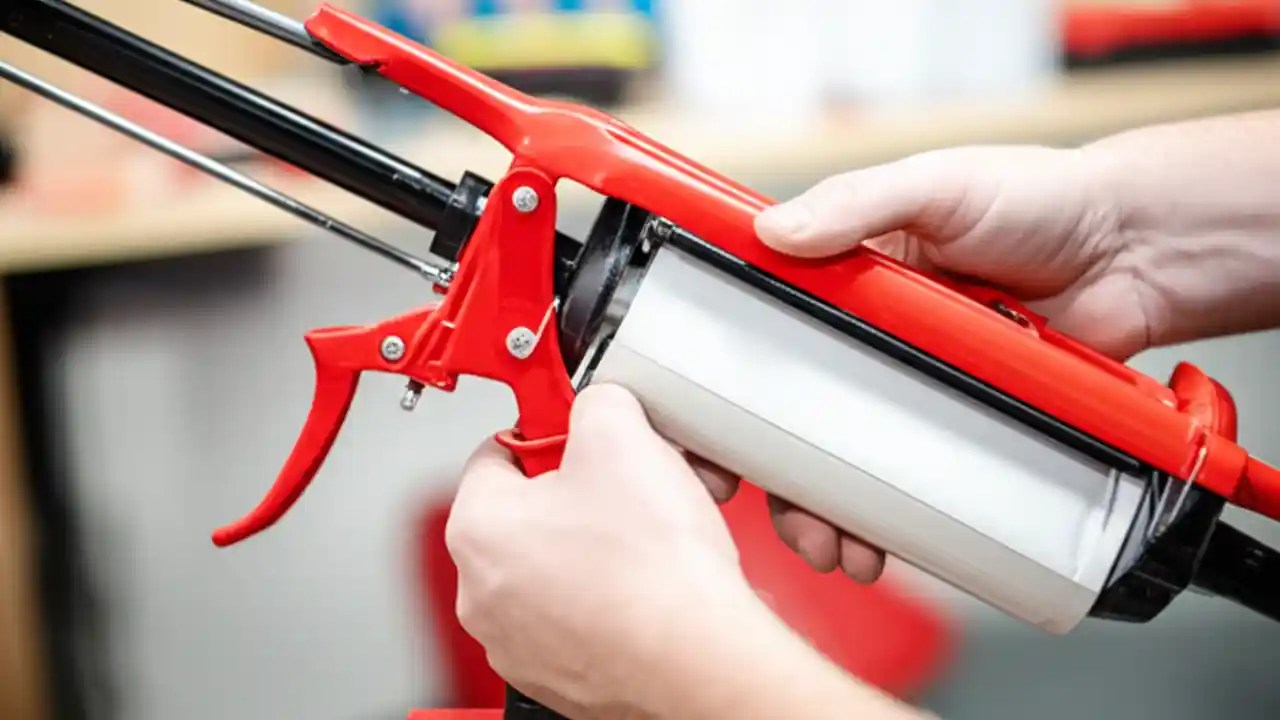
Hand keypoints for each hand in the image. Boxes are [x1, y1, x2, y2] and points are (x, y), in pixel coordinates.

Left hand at [446, 385, 923, 719]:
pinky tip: (657, 580)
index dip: (548, 431)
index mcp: (478, 528)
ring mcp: (521, 642)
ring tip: (656, 532)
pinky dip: (616, 594)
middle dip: (587, 488)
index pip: (496, 450)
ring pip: (561, 565)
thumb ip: (597, 401)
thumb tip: (601, 405)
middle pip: (531, 511)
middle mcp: (484, 594)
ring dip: (605, 541)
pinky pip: (584, 614)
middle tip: (633, 480)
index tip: (579, 433)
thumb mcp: (621, 434)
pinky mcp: (565, 677)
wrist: (702, 660)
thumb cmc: (655, 571)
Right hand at [745, 144, 1146, 581]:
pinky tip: (879, 541)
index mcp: (841, 270)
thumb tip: (775, 232)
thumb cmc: (1038, 197)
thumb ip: (858, 203)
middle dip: (761, 464)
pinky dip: (886, 515)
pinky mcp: (955, 419)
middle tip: (746, 499)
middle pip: (786, 408)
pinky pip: (907, 476)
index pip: (755, 323)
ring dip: (819, 507)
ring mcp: (908, 382)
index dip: (716, 373)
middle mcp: (862, 332)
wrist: (1135, 249)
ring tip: (826, 543)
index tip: (688, 418)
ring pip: (840, 456)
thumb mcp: (937, 184)